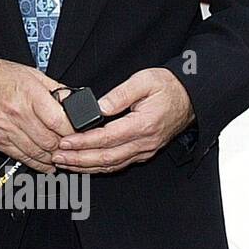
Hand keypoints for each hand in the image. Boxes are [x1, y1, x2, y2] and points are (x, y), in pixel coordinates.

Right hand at [0, 49, 72, 171]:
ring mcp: (5, 130)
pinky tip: (46, 161)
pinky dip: (37, 163)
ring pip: (38, 153)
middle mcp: (17, 114)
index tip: (79, 129)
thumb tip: (75, 101)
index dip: (74, 129)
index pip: (59, 122)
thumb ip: (55, 89)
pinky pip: (21, 157)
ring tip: (60, 153)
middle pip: (51, 141)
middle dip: (66, 145)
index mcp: (28, 94)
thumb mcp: (29, 73)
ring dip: (53, 156)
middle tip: (72, 143)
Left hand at [52, 68, 193, 173]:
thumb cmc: (168, 87)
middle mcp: (144, 142)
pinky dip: (99, 167)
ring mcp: (144, 150)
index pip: (107, 138)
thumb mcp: (144, 81)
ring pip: (111, 164)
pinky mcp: (143, 152)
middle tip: (57, 157)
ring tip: (64, 163)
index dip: (83, 142)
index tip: (65, 142)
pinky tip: (84, 165)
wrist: (191, 98)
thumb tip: (99, 106)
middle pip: (106, 157)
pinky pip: (118, 163)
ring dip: (86, 166)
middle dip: (78, 159)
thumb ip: (120, 94)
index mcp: (143, 125)